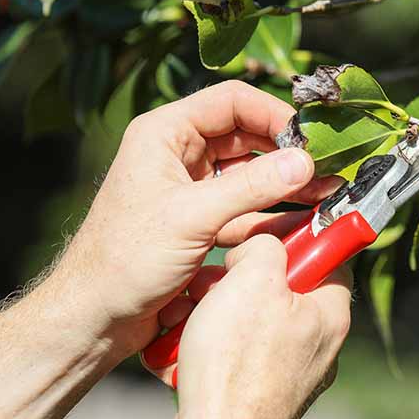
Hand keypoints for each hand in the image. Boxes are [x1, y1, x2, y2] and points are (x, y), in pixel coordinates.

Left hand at [52, 81, 339, 357]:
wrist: (92, 317)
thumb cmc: (124, 260)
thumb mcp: (192, 218)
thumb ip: (250, 187)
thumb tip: (304, 162)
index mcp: (164, 134)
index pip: (231, 101)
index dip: (274, 114)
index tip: (310, 140)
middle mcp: (177, 153)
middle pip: (246, 136)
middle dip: (286, 153)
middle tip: (326, 171)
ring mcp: (188, 187)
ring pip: (248, 173)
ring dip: (283, 184)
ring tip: (324, 196)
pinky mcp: (197, 221)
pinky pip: (243, 206)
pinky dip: (270, 213)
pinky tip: (300, 224)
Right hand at [134, 236, 351, 418]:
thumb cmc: (236, 365)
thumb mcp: (253, 280)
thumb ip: (267, 247)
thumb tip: (262, 247)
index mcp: (332, 314)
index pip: (330, 255)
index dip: (296, 238)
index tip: (263, 237)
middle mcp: (321, 346)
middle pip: (287, 288)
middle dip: (245, 278)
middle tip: (216, 281)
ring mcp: (294, 374)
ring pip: (258, 320)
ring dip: (223, 310)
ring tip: (195, 315)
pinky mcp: (264, 395)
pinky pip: (242, 353)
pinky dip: (216, 344)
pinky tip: (191, 347)